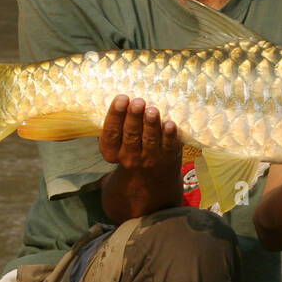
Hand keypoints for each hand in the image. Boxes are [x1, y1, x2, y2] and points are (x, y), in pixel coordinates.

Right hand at [99, 95, 182, 221]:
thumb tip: (122, 99)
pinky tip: (170, 124)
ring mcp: (150, 159)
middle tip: (138, 102)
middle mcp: (130, 157)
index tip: (121, 98)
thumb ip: (118, 127)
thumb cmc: (131, 154)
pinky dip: (170, 136)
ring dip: (151, 125)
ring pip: (150, 140)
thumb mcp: (117, 146)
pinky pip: (169, 147)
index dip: (115, 116)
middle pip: (131, 135)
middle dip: (134, 118)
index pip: (111, 133)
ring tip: (152, 110)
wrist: (150, 183)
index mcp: (113, 152)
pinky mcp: (168, 159)